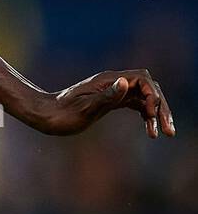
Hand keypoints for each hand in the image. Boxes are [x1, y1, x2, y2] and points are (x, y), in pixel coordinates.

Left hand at [32, 69, 175, 137]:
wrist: (44, 115)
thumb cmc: (61, 114)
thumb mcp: (84, 108)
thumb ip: (106, 97)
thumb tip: (126, 83)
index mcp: (107, 80)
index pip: (142, 79)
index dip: (152, 94)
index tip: (150, 114)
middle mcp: (112, 83)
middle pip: (148, 88)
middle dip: (161, 107)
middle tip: (168, 130)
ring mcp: (112, 91)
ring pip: (144, 98)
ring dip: (156, 113)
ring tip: (165, 133)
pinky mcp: (109, 101)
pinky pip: (134, 104)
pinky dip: (145, 115)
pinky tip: (150, 130)